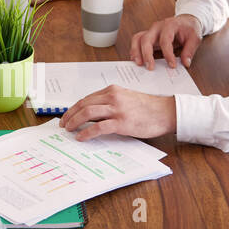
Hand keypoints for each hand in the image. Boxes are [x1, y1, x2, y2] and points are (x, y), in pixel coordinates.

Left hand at [59, 85, 175, 140]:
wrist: (165, 112)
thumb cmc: (148, 108)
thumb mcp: (126, 99)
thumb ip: (110, 103)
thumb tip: (93, 116)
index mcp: (112, 90)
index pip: (87, 98)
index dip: (74, 108)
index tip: (67, 116)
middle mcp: (113, 97)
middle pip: (83, 104)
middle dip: (70, 115)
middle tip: (63, 124)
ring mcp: (117, 109)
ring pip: (88, 113)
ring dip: (74, 121)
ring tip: (69, 130)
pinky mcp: (122, 122)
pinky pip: (99, 127)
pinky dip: (87, 132)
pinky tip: (81, 137)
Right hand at [130, 14, 201, 70]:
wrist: (185, 21)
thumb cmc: (189, 28)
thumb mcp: (194, 38)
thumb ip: (189, 51)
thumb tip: (185, 63)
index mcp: (170, 25)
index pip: (165, 40)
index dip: (168, 54)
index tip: (172, 65)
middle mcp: (157, 27)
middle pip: (146, 39)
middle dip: (147, 54)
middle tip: (150, 67)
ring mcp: (151, 31)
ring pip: (138, 38)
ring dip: (136, 52)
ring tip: (139, 64)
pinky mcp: (148, 36)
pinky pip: (137, 41)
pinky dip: (135, 51)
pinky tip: (137, 60)